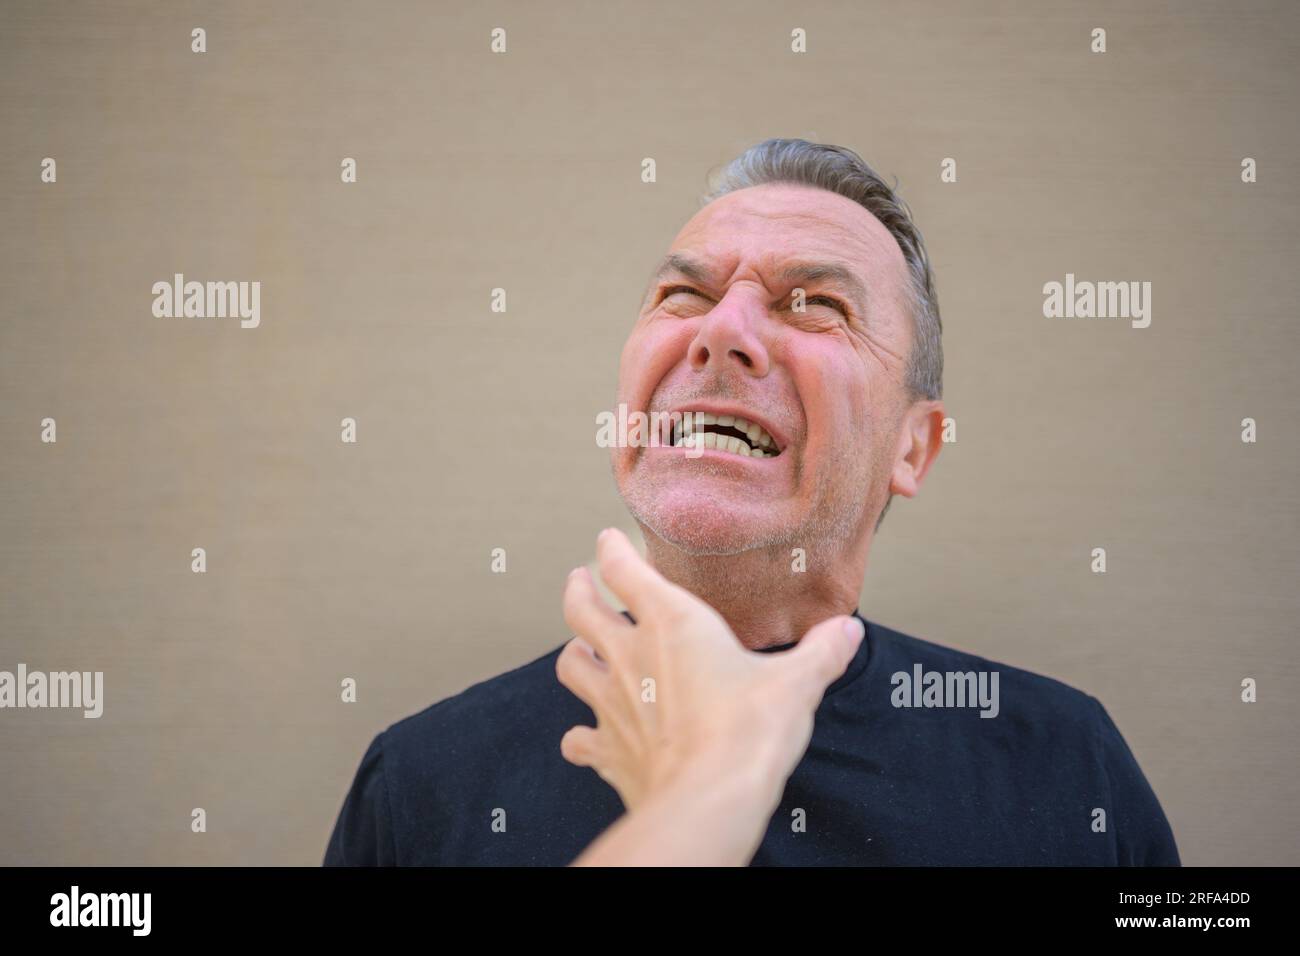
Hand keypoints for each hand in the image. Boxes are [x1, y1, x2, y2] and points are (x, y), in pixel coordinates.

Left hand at [556, 527, 863, 862]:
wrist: (708, 799)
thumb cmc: (747, 734)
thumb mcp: (797, 684)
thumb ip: (820, 652)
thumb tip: (845, 632)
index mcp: (672, 624)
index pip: (625, 570)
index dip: (612, 549)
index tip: (608, 538)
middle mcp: (631, 655)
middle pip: (582, 609)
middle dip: (579, 589)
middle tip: (579, 580)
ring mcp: (611, 702)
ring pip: (571, 664)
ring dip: (573, 652)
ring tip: (578, 647)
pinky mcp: (608, 748)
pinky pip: (579, 737)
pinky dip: (579, 735)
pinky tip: (582, 737)